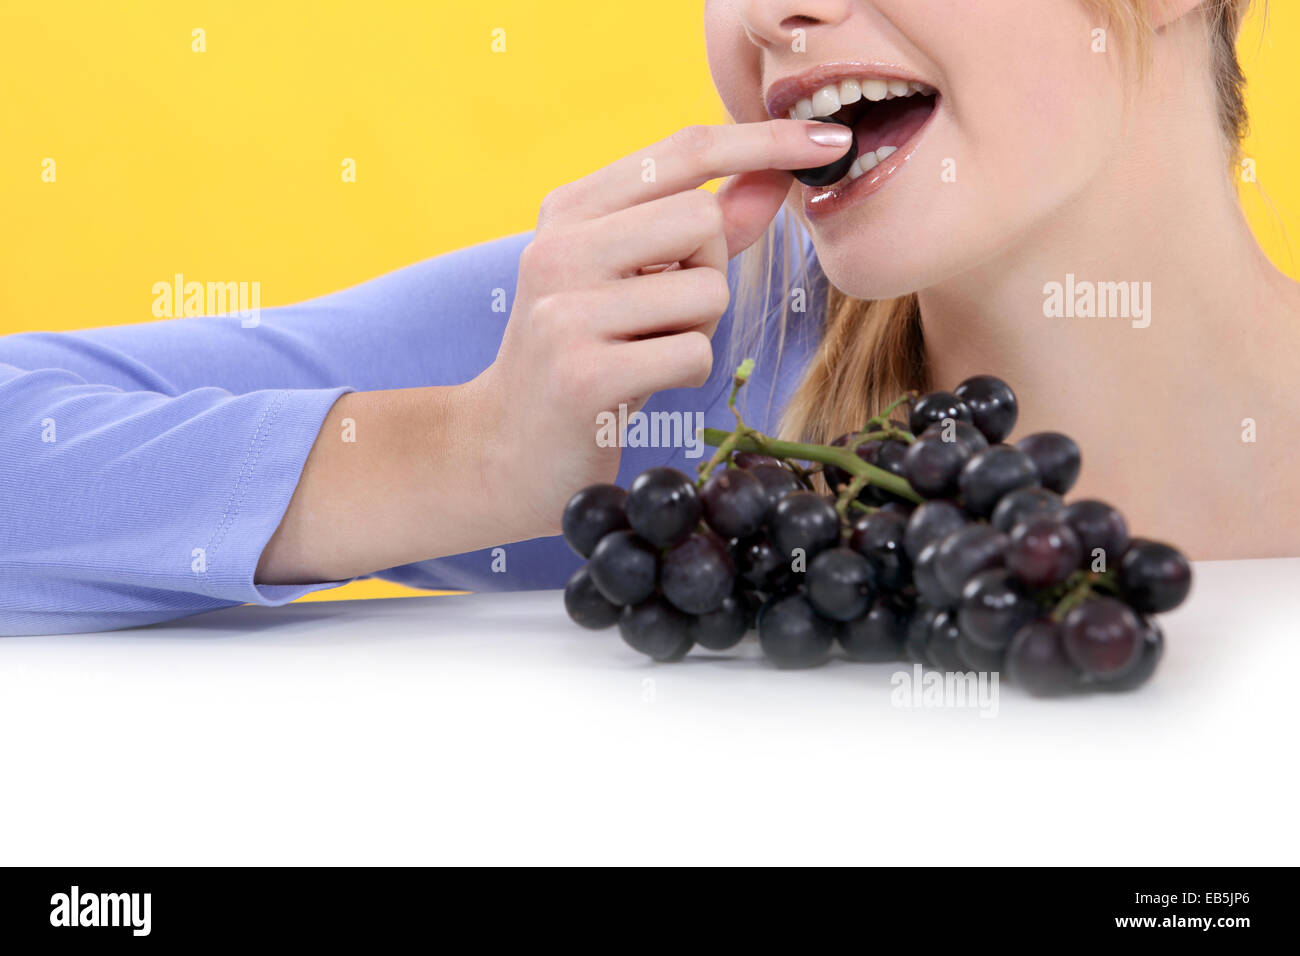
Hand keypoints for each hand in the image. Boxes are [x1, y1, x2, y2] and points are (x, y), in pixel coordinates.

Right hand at [474, 119, 853, 538]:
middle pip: (702, 219)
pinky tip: (636, 388)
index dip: (764, 140)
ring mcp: (565, 312)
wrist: (507, 450)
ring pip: (706, 293)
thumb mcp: (634, 282)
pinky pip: (692, 355)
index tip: (830, 141)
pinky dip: (683, 374)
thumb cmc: (584, 356)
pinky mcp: (583, 376)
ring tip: (641, 352)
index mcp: (569, 210)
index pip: (683, 151)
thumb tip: (776, 175)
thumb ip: (704, 229)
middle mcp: (558, 249)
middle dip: (710, 272)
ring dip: (696, 332)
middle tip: (663, 313)